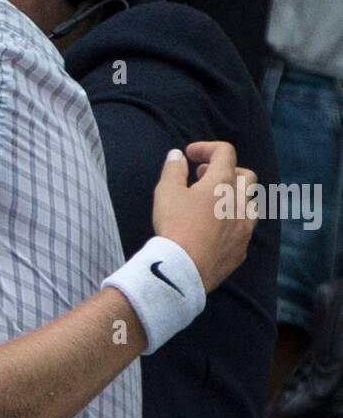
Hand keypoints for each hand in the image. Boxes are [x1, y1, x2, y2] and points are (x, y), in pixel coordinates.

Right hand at [152, 141, 256, 291]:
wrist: (183, 269)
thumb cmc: (175, 225)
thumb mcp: (166, 192)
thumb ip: (173, 169)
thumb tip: (177, 155)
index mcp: (223, 183)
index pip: (225, 152)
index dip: (207, 148)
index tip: (190, 155)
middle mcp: (240, 202)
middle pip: (246, 176)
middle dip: (227, 171)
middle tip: (204, 177)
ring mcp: (244, 228)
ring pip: (251, 204)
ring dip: (235, 198)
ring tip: (215, 205)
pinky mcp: (241, 250)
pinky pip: (244, 231)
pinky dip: (233, 224)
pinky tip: (216, 231)